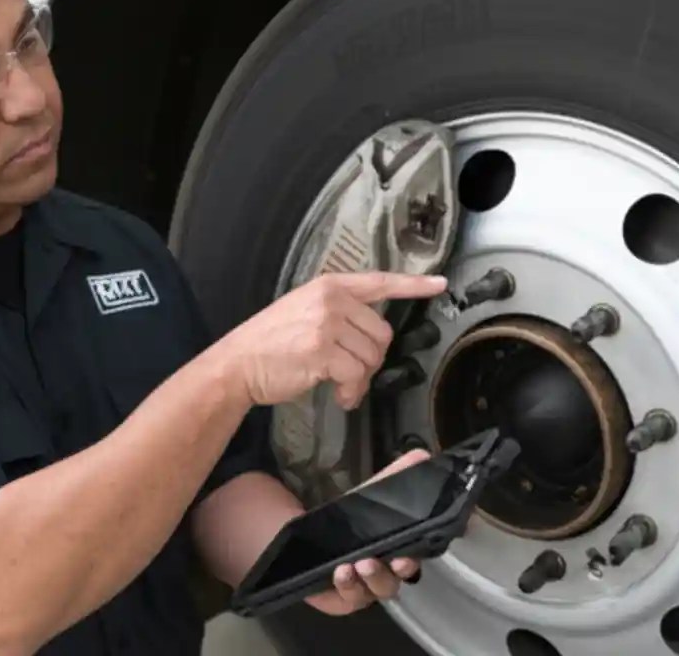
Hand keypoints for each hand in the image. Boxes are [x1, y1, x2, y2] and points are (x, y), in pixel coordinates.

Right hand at [215, 272, 447, 409]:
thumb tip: (373, 337)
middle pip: (382, 332)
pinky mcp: (322, 351)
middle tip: (352, 373)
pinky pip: (357, 375)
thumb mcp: (304, 310)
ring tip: (341, 385)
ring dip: (361, 379)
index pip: (379, 282)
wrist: (239, 363)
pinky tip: (340, 396)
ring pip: (372, 356)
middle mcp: (331, 300)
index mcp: (329, 286)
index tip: (440, 285)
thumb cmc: (271, 343)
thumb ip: (339, 313)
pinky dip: (352, 391)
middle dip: (373, 359)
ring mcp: (326, 324)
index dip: (413, 285)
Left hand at [304, 449, 431, 616]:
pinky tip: (341, 571)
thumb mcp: (370, 494)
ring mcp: (366, 589)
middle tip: (394, 560)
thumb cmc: (349, 519)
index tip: (415, 549)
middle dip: (398, 570)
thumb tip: (422, 454)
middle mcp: (386, 573)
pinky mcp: (344, 598)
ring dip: (373, 578)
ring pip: (378, 591)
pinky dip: (347, 585)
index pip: (416, 555)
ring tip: (359, 563)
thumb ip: (395, 476)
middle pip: (399, 579)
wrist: (311, 536)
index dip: (418, 554)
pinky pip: (349, 598)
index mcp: (398, 550)